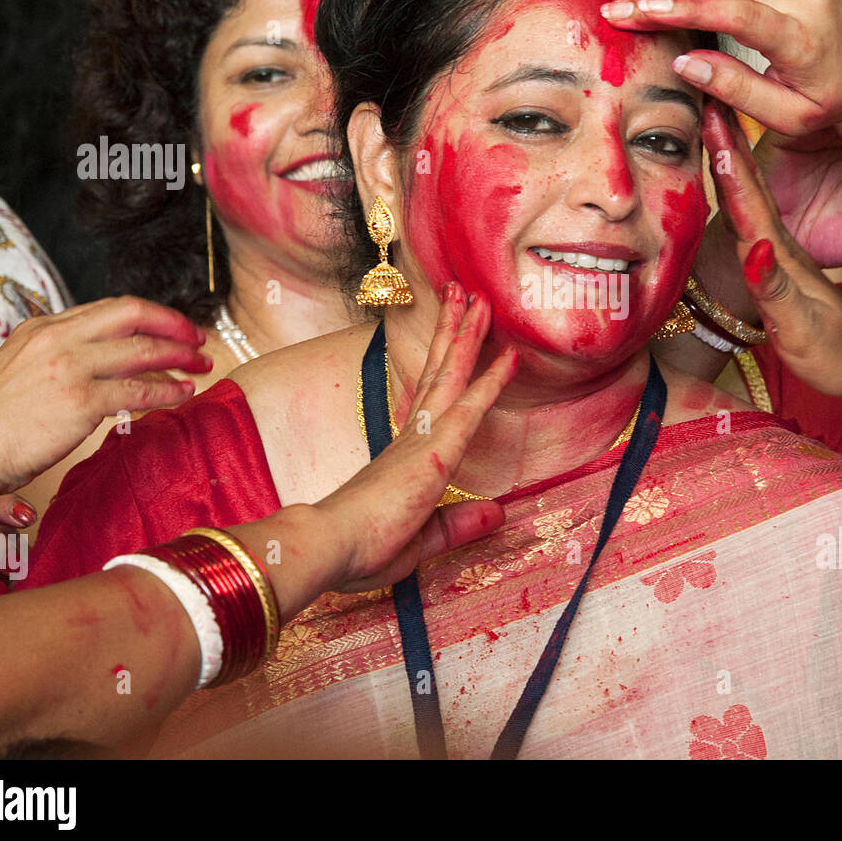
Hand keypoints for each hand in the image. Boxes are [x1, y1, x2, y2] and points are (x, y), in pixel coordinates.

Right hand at [0, 296, 209, 499]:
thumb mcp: (18, 370)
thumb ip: (57, 358)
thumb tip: (97, 364)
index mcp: (42, 328)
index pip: (109, 308)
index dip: (149, 315)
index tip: (172, 325)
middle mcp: (58, 339)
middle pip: (132, 314)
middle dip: (173, 323)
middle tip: (198, 337)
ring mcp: (70, 368)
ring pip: (143, 350)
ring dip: (180, 356)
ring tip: (202, 364)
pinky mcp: (81, 401)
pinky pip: (140, 390)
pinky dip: (169, 390)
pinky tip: (185, 393)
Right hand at [314, 284, 518, 593]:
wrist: (330, 547)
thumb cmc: (361, 548)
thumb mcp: (422, 540)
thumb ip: (457, 524)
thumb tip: (496, 513)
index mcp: (403, 453)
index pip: (428, 399)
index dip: (444, 366)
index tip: (452, 337)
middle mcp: (412, 436)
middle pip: (437, 371)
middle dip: (451, 330)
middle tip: (461, 292)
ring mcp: (422, 438)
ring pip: (451, 375)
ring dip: (468, 335)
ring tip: (480, 299)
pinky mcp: (435, 450)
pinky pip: (472, 408)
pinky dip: (492, 380)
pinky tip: (511, 357)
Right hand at [704, 101, 841, 403]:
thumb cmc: (837, 351)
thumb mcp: (803, 327)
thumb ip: (776, 289)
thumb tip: (753, 249)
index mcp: (781, 253)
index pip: (749, 201)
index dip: (728, 162)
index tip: (712, 117)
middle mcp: (778, 247)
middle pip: (747, 188)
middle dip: (725, 145)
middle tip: (705, 100)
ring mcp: (778, 255)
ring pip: (750, 198)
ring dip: (730, 161)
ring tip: (713, 121)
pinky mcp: (778, 266)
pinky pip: (754, 221)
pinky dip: (740, 195)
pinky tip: (733, 178)